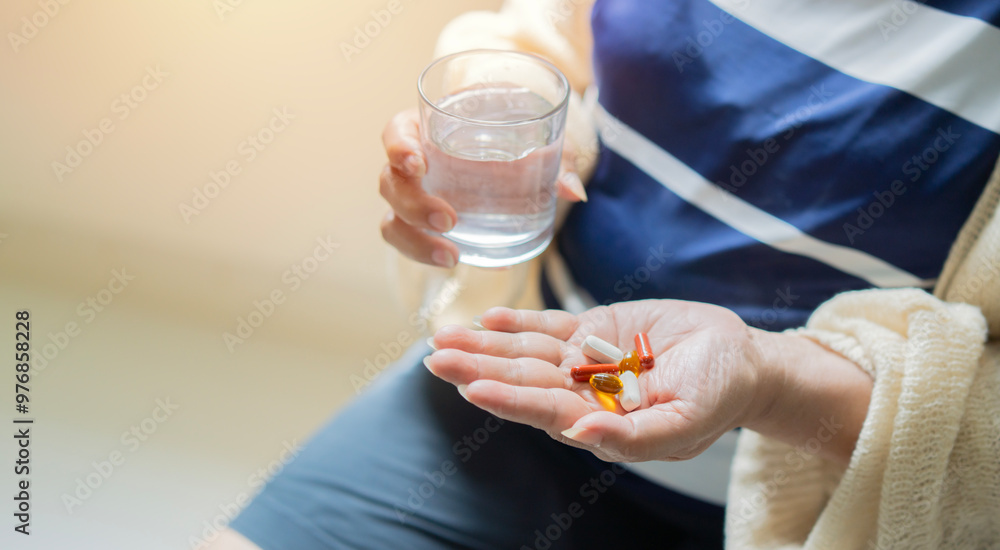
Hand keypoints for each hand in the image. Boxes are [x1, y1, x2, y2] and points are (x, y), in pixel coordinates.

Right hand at [379, 108, 587, 267]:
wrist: (517, 153)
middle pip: (390, 184)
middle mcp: (413, 164)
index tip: (417, 162)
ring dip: (415, 242)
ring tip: (452, 257)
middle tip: (450, 221)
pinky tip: (473, 263)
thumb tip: (573, 192)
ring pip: (393, 221)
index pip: (396, 132)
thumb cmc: (518, 132)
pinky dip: (434, 256)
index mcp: (428, 127)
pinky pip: (415, 244)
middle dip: (413, 205)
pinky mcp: (425, 226)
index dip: (398, 147)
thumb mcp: (539, 136)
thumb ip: (558, 158)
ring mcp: (415, 197)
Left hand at [424, 300, 775, 462]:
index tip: (469, 387)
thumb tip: (579, 436)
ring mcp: (583, 361)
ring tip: (443, 335)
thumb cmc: (718, 396)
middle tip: (435, 357)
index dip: (507, 398)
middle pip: (521, 378)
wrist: (738, 357)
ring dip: (484, 344)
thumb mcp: (685, 422)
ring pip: (525, 350)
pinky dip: (517, 321)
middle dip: (477, 369)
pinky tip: (487, 318)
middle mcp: (581, 393)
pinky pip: (547, 325)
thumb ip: (633, 437)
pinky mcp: (591, 330)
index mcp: (598, 422)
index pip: (543, 409)